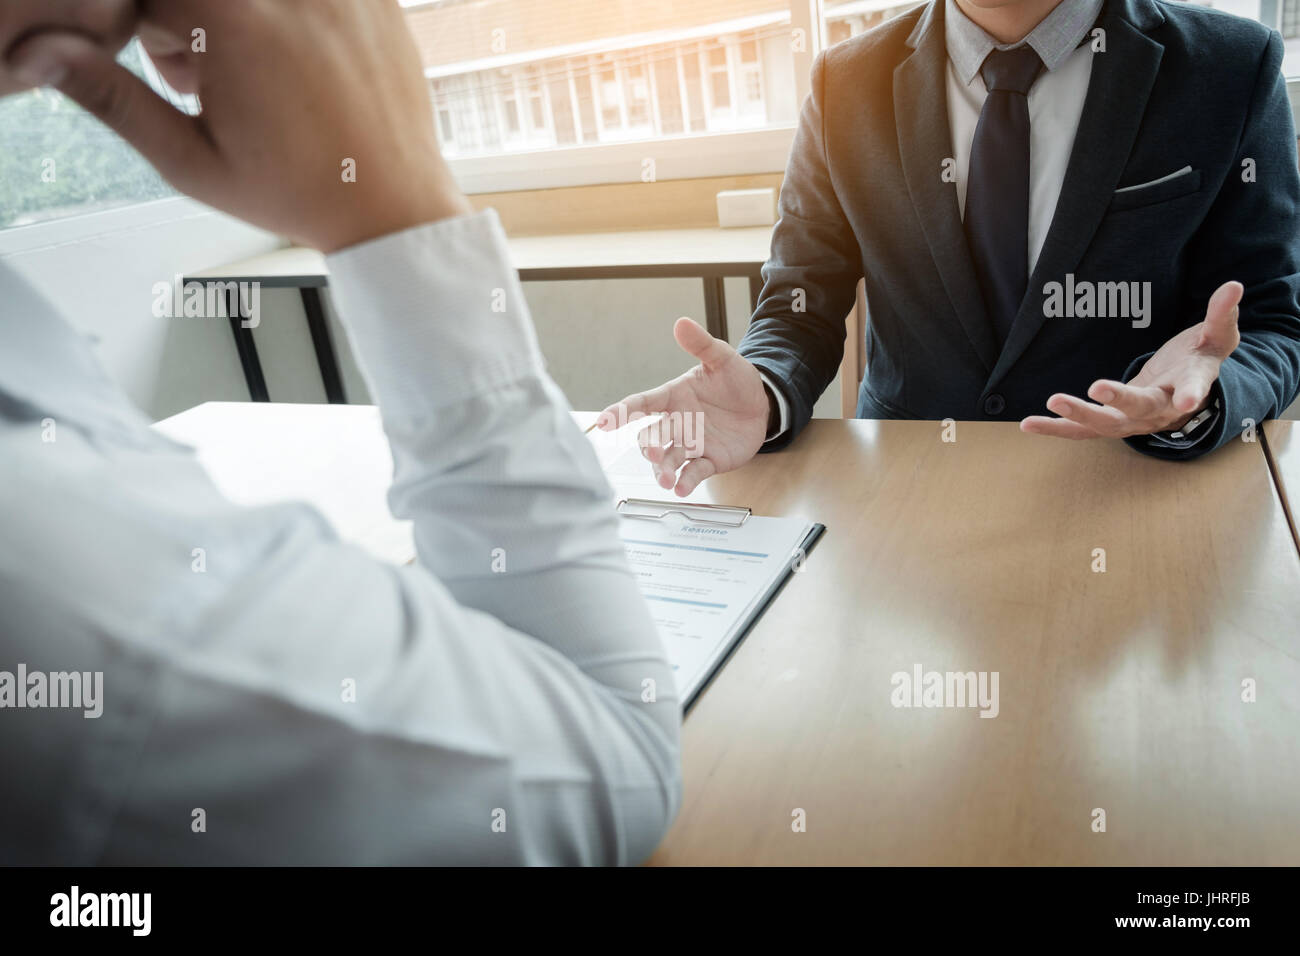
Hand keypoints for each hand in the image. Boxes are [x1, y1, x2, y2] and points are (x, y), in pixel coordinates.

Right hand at [5, 0, 471, 251]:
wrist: (393, 206)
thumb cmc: (304, 194)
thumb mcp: (192, 162)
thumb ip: (113, 99)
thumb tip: (46, 54)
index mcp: (235, 23)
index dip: (151, 37)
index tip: (179, 78)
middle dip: (195, 24)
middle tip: (219, 82)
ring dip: (242, 19)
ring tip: (262, 75)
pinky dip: (292, 16)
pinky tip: (303, 65)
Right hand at [598, 318, 770, 495]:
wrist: (761, 405)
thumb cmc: (735, 380)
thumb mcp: (722, 359)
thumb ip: (701, 344)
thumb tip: (681, 322)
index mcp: (672, 397)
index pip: (640, 404)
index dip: (620, 413)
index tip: (604, 423)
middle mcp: (676, 423)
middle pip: (652, 436)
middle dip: (649, 446)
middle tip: (653, 451)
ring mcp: (690, 444)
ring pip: (668, 459)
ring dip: (662, 469)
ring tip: (665, 479)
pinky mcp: (707, 461)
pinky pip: (692, 473)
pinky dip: (685, 481)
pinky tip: (680, 488)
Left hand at [1021, 280, 1242, 439]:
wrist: (1185, 394)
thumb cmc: (1199, 361)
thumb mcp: (1216, 337)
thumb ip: (1221, 315)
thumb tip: (1234, 286)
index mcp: (1189, 386)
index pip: (1194, 388)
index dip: (1192, 392)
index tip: (1188, 398)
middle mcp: (1159, 410)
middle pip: (1139, 408)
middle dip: (1118, 400)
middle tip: (1096, 388)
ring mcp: (1133, 420)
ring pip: (1105, 425)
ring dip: (1078, 416)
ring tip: (1052, 403)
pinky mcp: (1111, 422)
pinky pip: (1082, 431)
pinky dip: (1057, 429)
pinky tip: (1028, 425)